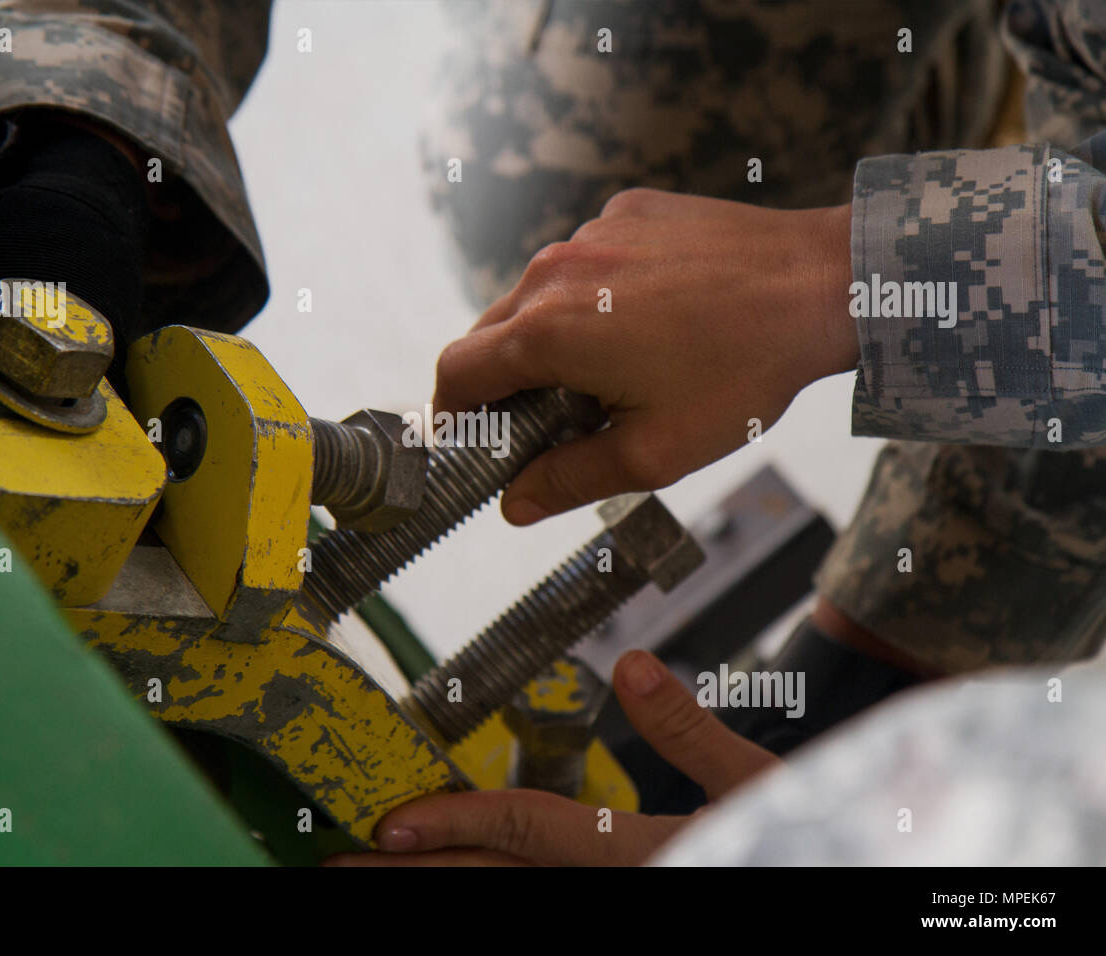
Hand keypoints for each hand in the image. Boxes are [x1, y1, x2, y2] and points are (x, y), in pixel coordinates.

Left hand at [324, 650, 781, 865]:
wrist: (853, 870)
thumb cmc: (814, 840)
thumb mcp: (761, 783)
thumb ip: (690, 732)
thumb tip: (635, 666)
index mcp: (635, 852)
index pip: (527, 830)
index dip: (456, 822)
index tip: (390, 825)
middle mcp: (611, 883)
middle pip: (493, 877)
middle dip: (414, 875)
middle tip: (342, 867)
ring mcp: (614, 893)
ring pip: (507, 893)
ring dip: (441, 880)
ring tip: (382, 870)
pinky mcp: (625, 887)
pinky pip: (538, 889)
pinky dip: (489, 874)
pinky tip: (466, 865)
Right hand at [433, 190, 856, 524]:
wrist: (821, 283)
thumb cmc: (742, 371)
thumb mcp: (653, 451)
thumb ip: (569, 479)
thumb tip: (514, 503)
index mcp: (547, 331)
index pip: (455, 372)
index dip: (454, 415)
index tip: (474, 439)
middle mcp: (554, 271)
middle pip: (490, 333)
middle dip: (505, 381)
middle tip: (551, 420)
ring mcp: (590, 232)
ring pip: (536, 296)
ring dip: (552, 336)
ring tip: (615, 369)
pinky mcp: (626, 211)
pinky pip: (584, 261)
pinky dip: (595, 296)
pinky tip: (649, 320)